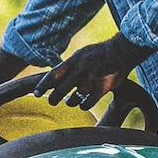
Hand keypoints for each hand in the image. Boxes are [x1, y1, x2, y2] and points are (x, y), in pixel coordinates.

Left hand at [34, 35, 153, 109]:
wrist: (121, 51)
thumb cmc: (98, 54)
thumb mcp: (80, 54)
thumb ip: (68, 66)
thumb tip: (54, 76)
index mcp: (73, 61)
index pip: (53, 75)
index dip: (43, 86)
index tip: (36, 94)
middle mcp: (80, 70)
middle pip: (61, 89)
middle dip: (54, 98)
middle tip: (52, 102)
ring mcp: (92, 79)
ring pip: (75, 98)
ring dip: (70, 102)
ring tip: (70, 102)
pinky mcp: (102, 87)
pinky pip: (88, 102)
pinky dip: (83, 105)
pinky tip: (82, 104)